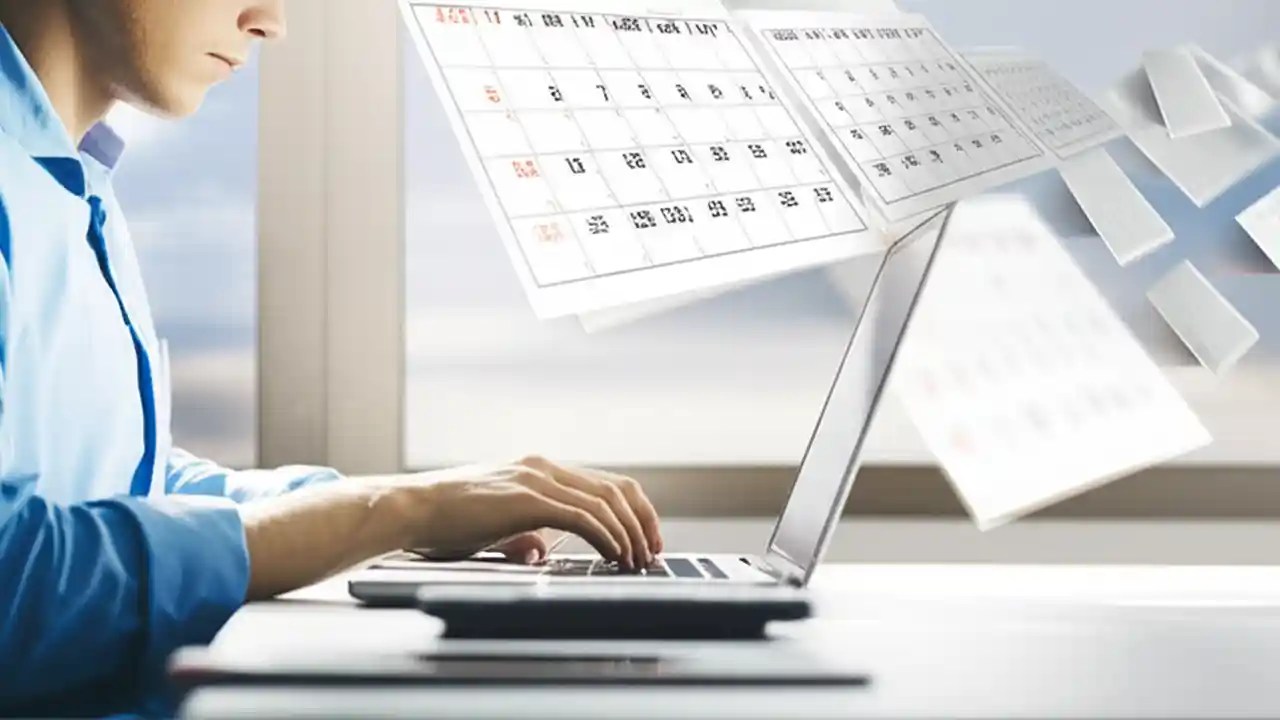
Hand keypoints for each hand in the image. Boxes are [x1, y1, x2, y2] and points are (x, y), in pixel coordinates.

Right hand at [239, 456, 662, 599]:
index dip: (634, 512)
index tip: (646, 540)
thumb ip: (525, 534)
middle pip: (617, 488)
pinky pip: (582, 516)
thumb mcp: (496, 527)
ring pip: (605, 501)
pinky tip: (613, 555)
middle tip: (652, 554)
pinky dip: (606, 536)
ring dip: (628, 534)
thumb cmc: (446, 522)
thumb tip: (544, 550)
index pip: (605, 484)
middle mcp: (544, 467)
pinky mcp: (526, 498)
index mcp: (540, 470)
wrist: (411, 510)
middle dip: (643, 522)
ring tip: (636, 561)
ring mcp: (535, 479)